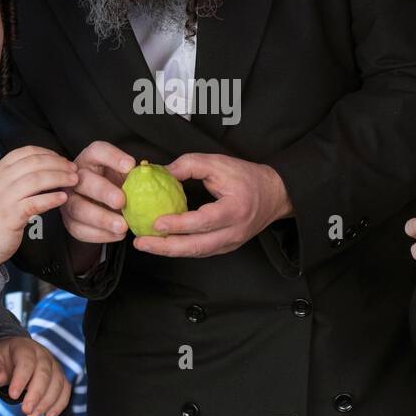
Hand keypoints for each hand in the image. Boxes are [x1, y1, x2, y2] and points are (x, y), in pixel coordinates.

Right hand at [0, 146, 77, 265]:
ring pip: (37, 180)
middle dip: (58, 164)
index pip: (27, 152)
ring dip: (59, 178)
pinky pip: (35, 203)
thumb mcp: (2, 188)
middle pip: (35, 163)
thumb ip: (20, 175)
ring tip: (73, 181)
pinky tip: (63, 198)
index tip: (63, 159)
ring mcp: (4, 197)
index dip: (49, 153)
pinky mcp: (10, 216)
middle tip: (74, 169)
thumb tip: (50, 166)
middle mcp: (0, 180)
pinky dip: (51, 198)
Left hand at [0, 336, 71, 415]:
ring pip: (57, 383)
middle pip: (44, 374)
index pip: (26, 362)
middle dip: (36, 394)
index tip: (13, 396)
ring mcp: (54, 366)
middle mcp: (43, 355)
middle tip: (26, 411)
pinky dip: (59, 405)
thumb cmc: (4, 360)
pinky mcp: (60, 377)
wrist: (16, 354)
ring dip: (47, 402)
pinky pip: (65, 390)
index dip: (21, 379)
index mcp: (25, 348)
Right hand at [58, 141, 136, 244]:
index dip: (112, 157)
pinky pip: (80, 229)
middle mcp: (77, 177)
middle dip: (102, 191)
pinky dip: (99, 234)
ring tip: (122, 226)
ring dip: (101, 218)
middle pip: (84, 180)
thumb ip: (146, 174)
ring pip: (77, 208)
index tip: (131, 166)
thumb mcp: (131, 176)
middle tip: (121, 201)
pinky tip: (118, 235)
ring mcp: (70, 199)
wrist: (104, 208)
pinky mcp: (71, 221)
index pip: (98, 151)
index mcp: (92, 159)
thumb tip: (174, 172)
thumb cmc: (120, 186)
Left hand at [132, 153, 292, 257]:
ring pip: (196, 252)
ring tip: (145, 244)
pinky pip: (200, 251)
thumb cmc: (246, 177)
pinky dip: (179, 249)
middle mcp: (234, 232)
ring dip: (169, 250)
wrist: (274, 195)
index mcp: (235, 210)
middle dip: (166, 247)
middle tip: (141, 242)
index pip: (204, 221)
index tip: (156, 223)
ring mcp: (231, 243)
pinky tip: (162, 243)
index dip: (179, 224)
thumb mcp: (219, 163)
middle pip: (197, 246)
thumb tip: (159, 171)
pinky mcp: (226, 247)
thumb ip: (189, 165)